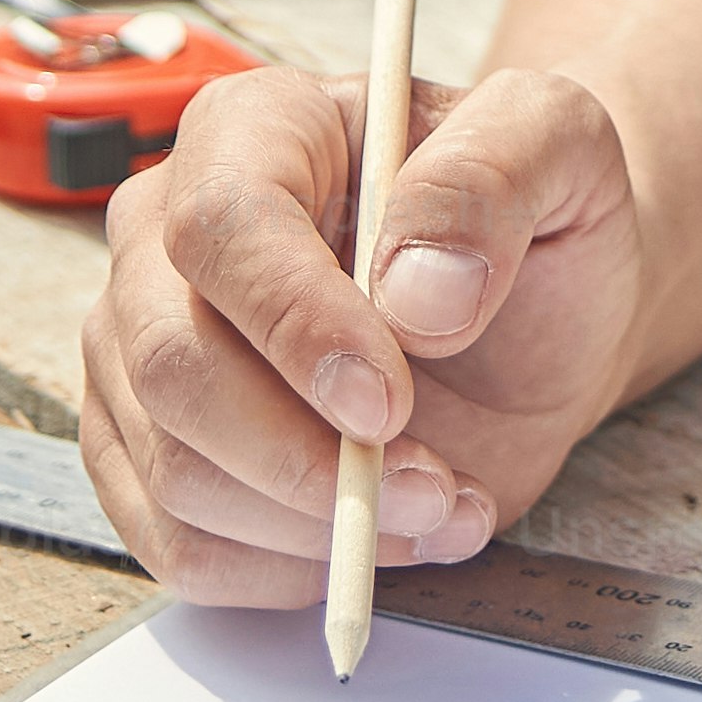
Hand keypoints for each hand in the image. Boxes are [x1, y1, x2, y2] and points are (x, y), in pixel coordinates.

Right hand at [76, 56, 647, 606]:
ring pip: (176, 473)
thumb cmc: (529, 220)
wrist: (528, 315)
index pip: (220, 227)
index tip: (387, 400)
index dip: (293, 325)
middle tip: (431, 484)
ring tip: (440, 504)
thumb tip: (415, 290)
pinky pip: (182, 546)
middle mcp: (166, 237)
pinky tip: (383, 536)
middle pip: (173, 367)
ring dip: (317, 525)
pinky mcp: (152, 456)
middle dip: (306, 457)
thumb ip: (494, 177)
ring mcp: (143, 352)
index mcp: (252, 131)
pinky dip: (290, 570)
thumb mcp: (558, 148)